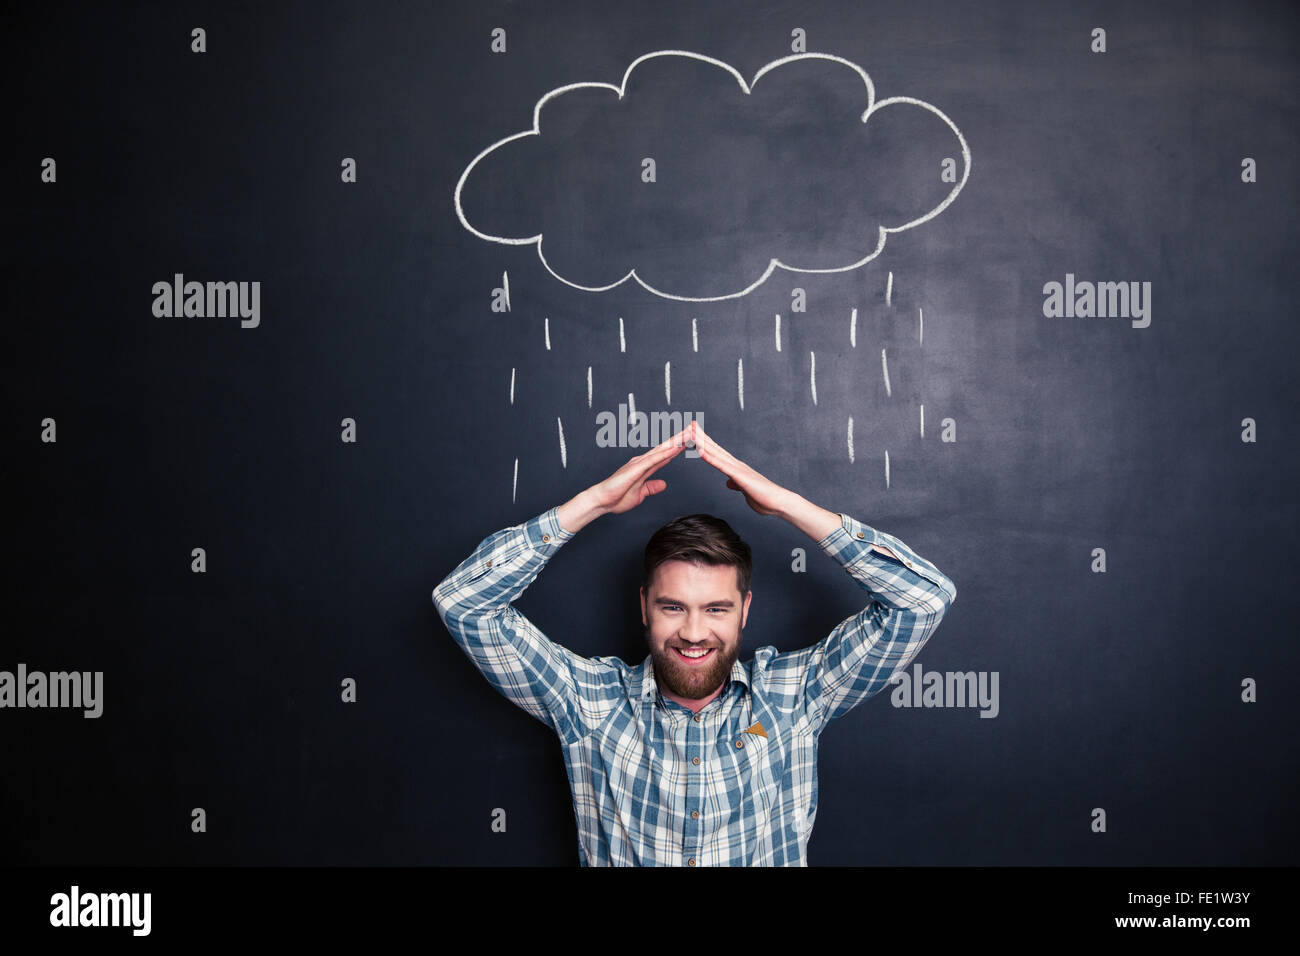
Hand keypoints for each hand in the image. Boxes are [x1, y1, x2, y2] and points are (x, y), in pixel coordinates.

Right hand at [557, 427, 691, 531]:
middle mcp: (643, 461)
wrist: (601, 501)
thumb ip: (651, 488)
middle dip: (681, 439)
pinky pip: (654, 460)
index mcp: (645, 467)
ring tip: (690, 433)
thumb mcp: (640, 494)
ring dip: (677, 441)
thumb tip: (663, 484)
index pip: (666, 455)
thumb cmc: (616, 498)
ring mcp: (639, 463)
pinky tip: (675, 448)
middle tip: (695, 429)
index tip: (691, 440)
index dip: (679, 447)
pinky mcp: (636, 469)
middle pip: (666, 448)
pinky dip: (665, 453)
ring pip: (662, 450)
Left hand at [690, 422, 796, 517]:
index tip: (696, 434)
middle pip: (715, 448)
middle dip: (702, 436)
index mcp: (737, 468)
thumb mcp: (745, 491)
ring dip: (703, 442)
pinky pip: (721, 466)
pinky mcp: (740, 476)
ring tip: (692, 432)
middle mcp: (736, 465)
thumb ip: (737, 485)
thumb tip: (729, 482)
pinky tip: (700, 450)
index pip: (718, 453)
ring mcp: (738, 469)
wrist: (780, 502)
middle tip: (691, 424)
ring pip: (716, 453)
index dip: (707, 443)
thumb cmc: (765, 498)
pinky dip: (710, 457)